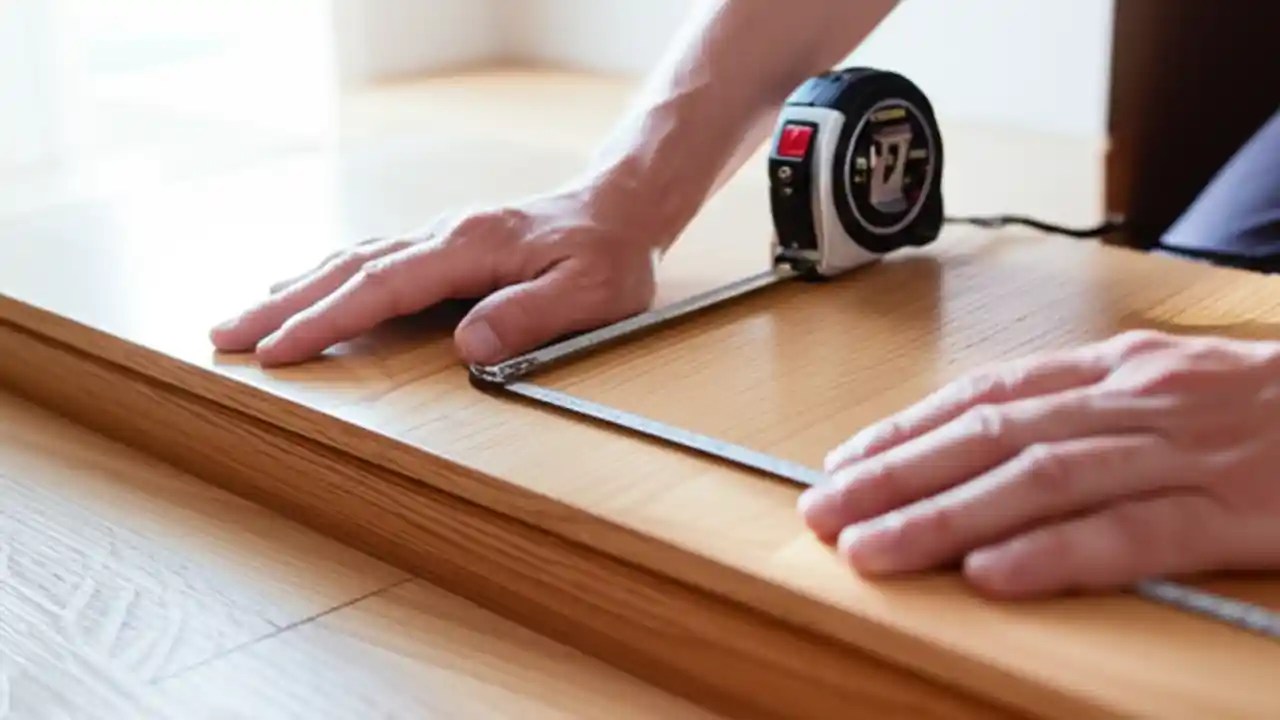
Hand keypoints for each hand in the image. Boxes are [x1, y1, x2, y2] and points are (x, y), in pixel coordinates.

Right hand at [209, 187, 667, 366]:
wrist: (618, 208)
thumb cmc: (609, 256)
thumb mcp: (591, 293)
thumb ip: (530, 317)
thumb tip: (466, 348)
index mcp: (470, 248)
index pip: (382, 287)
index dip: (327, 320)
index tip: (276, 351)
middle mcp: (443, 237)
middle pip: (348, 269)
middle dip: (283, 306)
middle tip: (222, 338)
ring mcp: (439, 238)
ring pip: (352, 261)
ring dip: (295, 290)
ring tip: (243, 319)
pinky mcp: (442, 246)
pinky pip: (371, 259)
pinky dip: (328, 278)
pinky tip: (306, 289)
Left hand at [798, 329, 1279, 598]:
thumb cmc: (1273, 405)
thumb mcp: (1175, 387)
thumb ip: (1093, 408)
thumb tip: (998, 437)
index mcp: (1121, 371)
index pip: (988, 396)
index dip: (908, 429)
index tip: (843, 461)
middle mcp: (1137, 401)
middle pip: (993, 436)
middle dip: (897, 475)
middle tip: (822, 512)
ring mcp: (1186, 454)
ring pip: (1042, 480)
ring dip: (946, 515)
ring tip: (872, 549)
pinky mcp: (1237, 511)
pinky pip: (1135, 532)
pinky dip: (1058, 554)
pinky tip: (994, 576)